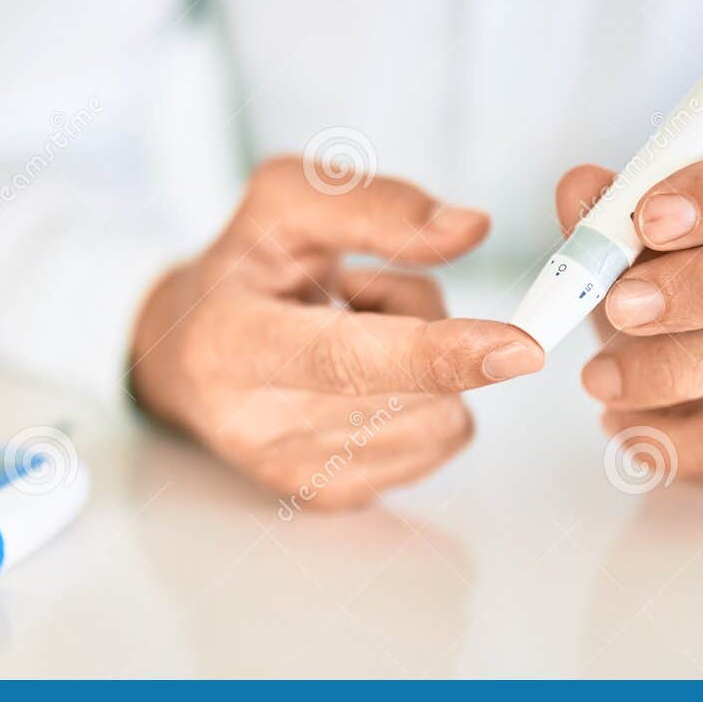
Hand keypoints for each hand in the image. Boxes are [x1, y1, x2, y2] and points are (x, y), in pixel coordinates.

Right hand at [129, 156, 543, 508]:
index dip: (434, 353)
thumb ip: (377, 206)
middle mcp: (255, 424)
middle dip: (423, 322)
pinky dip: (423, 401)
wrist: (186, 354)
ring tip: (356, 333)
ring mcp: (294, 471)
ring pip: (438, 415)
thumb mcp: (284, 203)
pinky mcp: (330, 497)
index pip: (343, 359)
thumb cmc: (239, 271)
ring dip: (427, 364)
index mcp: (229, 342)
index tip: (516, 348)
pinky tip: (364, 379)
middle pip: (409, 390)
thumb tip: (469, 229)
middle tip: (363, 292)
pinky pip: (436, 444)